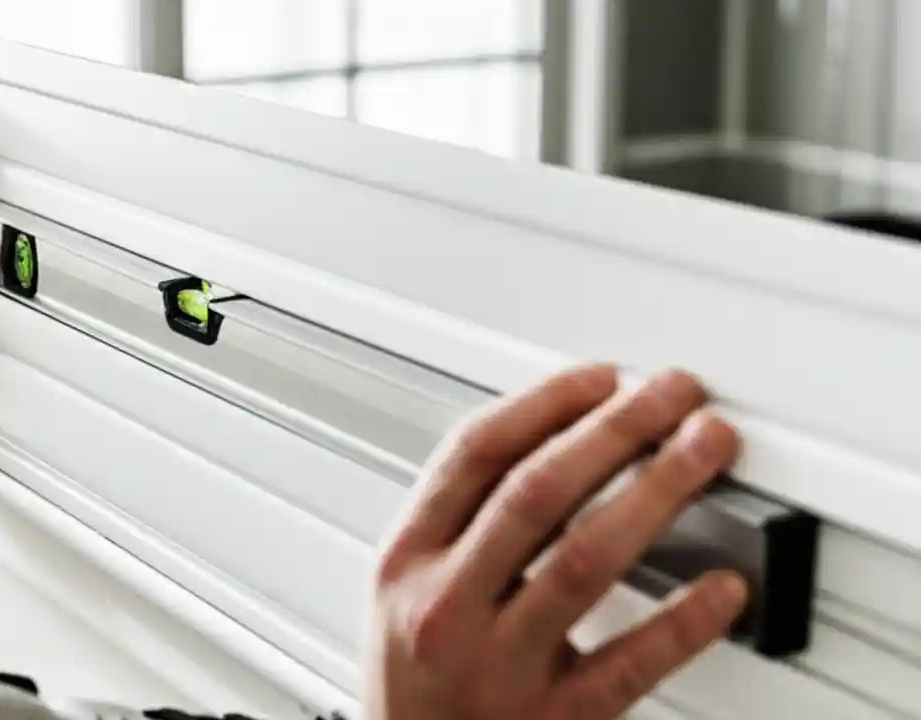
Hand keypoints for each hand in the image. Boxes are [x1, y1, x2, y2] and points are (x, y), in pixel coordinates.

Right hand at [368, 365, 745, 719]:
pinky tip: (723, 586)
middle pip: (535, 492)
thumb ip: (460, 521)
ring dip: (655, 491)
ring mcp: (496, 666)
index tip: (599, 378)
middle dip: (614, 429)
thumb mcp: (404, 590)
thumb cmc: (415, 685)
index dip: (543, 404)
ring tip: (703, 449)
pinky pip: (626, 665)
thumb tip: (551, 440)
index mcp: (406, 561)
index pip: (473, 455)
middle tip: (671, 394)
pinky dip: (681, 620)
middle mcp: (445, 606)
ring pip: (584, 559)